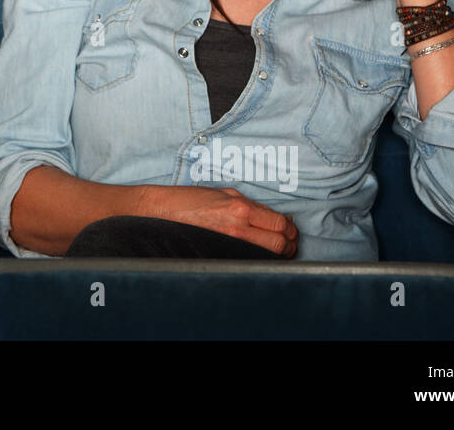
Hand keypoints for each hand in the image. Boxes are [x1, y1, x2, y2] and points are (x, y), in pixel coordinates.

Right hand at [142, 185, 297, 256]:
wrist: (163, 210)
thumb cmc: (192, 198)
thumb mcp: (226, 193)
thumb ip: (252, 206)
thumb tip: (276, 218)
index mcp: (241, 208)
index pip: (280, 224)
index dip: (290, 229)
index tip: (290, 229)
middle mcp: (238, 227)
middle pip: (279, 244)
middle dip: (289, 244)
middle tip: (289, 242)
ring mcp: (230, 243)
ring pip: (268, 255)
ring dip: (278, 253)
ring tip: (277, 250)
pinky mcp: (221, 253)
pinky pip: (250, 259)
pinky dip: (259, 257)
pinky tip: (258, 253)